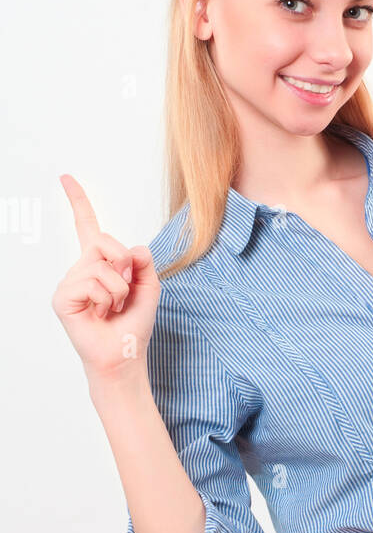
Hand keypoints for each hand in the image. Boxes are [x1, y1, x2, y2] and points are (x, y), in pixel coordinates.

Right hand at [51, 175, 161, 380]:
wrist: (125, 355)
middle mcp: (81, 268)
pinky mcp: (63, 297)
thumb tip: (133, 248)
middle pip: (105, 241)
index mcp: (100, 262)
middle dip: (125, 265)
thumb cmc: (134, 324)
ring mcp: (70, 281)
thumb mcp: (150, 287)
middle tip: (123, 293)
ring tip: (111, 309)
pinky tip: (100, 315)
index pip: (88, 226)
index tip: (66, 177)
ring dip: (119, 290)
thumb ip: (145, 262)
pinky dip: (105, 300)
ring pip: (102, 265)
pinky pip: (92, 282)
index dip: (78, 201)